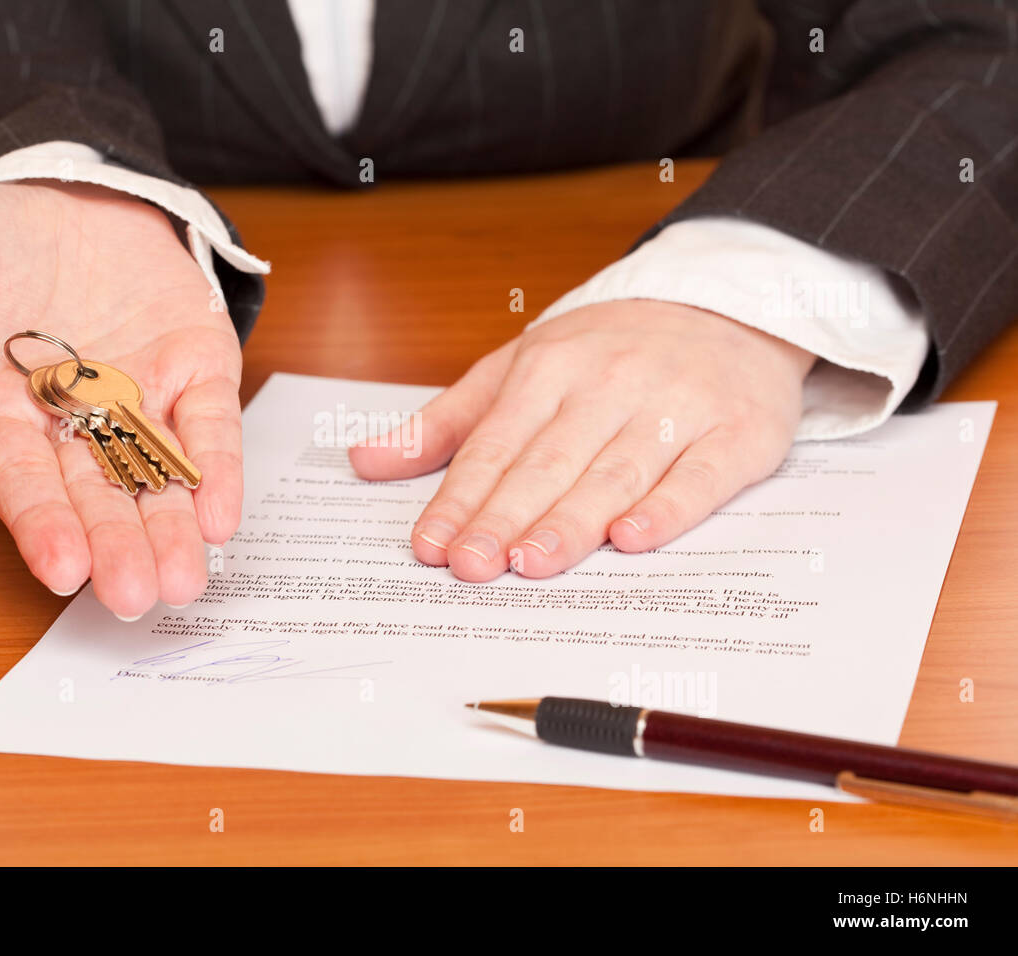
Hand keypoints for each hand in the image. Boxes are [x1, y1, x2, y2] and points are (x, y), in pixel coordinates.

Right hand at [0, 181, 241, 618]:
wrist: (57, 191)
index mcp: (0, 413)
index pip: (21, 477)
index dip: (41, 521)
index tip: (61, 568)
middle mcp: (72, 422)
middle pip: (96, 493)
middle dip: (116, 543)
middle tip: (132, 596)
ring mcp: (138, 399)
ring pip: (157, 475)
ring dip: (172, 526)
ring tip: (183, 579)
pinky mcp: (193, 368)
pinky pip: (208, 425)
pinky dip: (218, 466)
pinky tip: (222, 515)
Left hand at [349, 300, 814, 579]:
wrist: (726, 304)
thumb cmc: (608, 349)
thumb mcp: (519, 367)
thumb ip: (447, 423)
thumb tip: (366, 462)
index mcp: (549, 369)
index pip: (495, 446)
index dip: (461, 499)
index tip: (430, 546)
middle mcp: (609, 386)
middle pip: (549, 462)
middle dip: (506, 516)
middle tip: (473, 566)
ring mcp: (675, 408)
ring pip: (616, 471)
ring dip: (573, 519)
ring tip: (533, 562)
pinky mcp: (735, 432)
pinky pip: (700, 475)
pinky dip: (669, 507)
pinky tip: (633, 539)